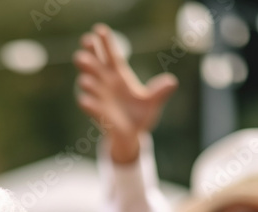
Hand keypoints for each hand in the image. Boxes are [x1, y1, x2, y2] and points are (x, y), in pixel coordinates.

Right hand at [74, 23, 177, 163]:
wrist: (132, 135)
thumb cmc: (141, 115)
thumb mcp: (153, 102)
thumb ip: (160, 92)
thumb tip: (172, 82)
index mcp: (119, 76)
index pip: (112, 55)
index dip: (105, 43)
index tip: (98, 29)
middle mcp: (106, 84)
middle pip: (96, 65)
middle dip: (89, 54)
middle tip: (85, 42)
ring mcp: (100, 97)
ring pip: (90, 84)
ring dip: (87, 79)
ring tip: (85, 77)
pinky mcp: (99, 114)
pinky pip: (92, 107)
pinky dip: (89, 103)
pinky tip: (84, 100)